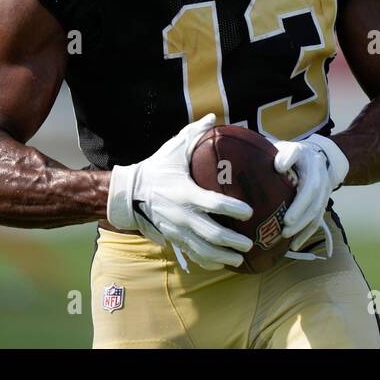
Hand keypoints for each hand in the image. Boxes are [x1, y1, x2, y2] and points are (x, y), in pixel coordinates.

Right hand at [107, 115, 253, 270]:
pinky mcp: (173, 238)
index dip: (232, 208)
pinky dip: (208, 261)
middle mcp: (181, 214)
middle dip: (232, 241)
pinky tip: (222, 263)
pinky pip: (192, 254)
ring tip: (240, 259)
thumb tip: (213, 116)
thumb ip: (194, 133)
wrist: (130, 192)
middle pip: (210, 233)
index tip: (249, 211)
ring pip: (202, 249)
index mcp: (184, 192)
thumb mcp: (173, 149)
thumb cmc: (157, 168)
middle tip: (249, 243)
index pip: (213, 203)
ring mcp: (176, 229)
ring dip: (222, 256)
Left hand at [273, 134, 348, 251]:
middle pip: (311, 190)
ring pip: (316, 209)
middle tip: (285, 221)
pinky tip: (294, 245)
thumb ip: (280, 155)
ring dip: (302, 224)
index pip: (296, 154)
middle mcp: (318, 171)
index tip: (278, 167)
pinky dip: (306, 233)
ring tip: (285, 235)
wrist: (311, 158)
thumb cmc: (288, 156)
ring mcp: (324, 188)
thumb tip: (279, 167)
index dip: (288, 160)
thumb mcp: (282, 149)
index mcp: (304, 154)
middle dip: (299, 207)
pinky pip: (317, 220)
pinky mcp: (323, 202)